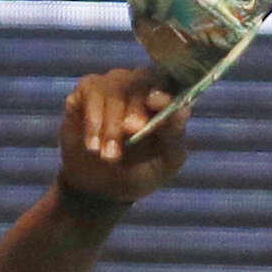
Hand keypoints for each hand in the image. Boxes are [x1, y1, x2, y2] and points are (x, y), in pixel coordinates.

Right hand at [59, 67, 189, 202]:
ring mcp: (113, 85)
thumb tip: (183, 110)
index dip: (161, 90)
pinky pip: (91, 92)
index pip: (168, 83)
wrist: (104, 190)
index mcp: (164, 100)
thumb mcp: (166, 162)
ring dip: (111, 124)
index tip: (154, 102)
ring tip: (109, 156)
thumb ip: (175, 136)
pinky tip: (93, 145)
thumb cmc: (140, 172)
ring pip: (113, 88)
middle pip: (139, 81)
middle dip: (134, 109)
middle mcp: (139, 86)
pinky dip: (93, 121)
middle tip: (130, 132)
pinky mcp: (88, 91)